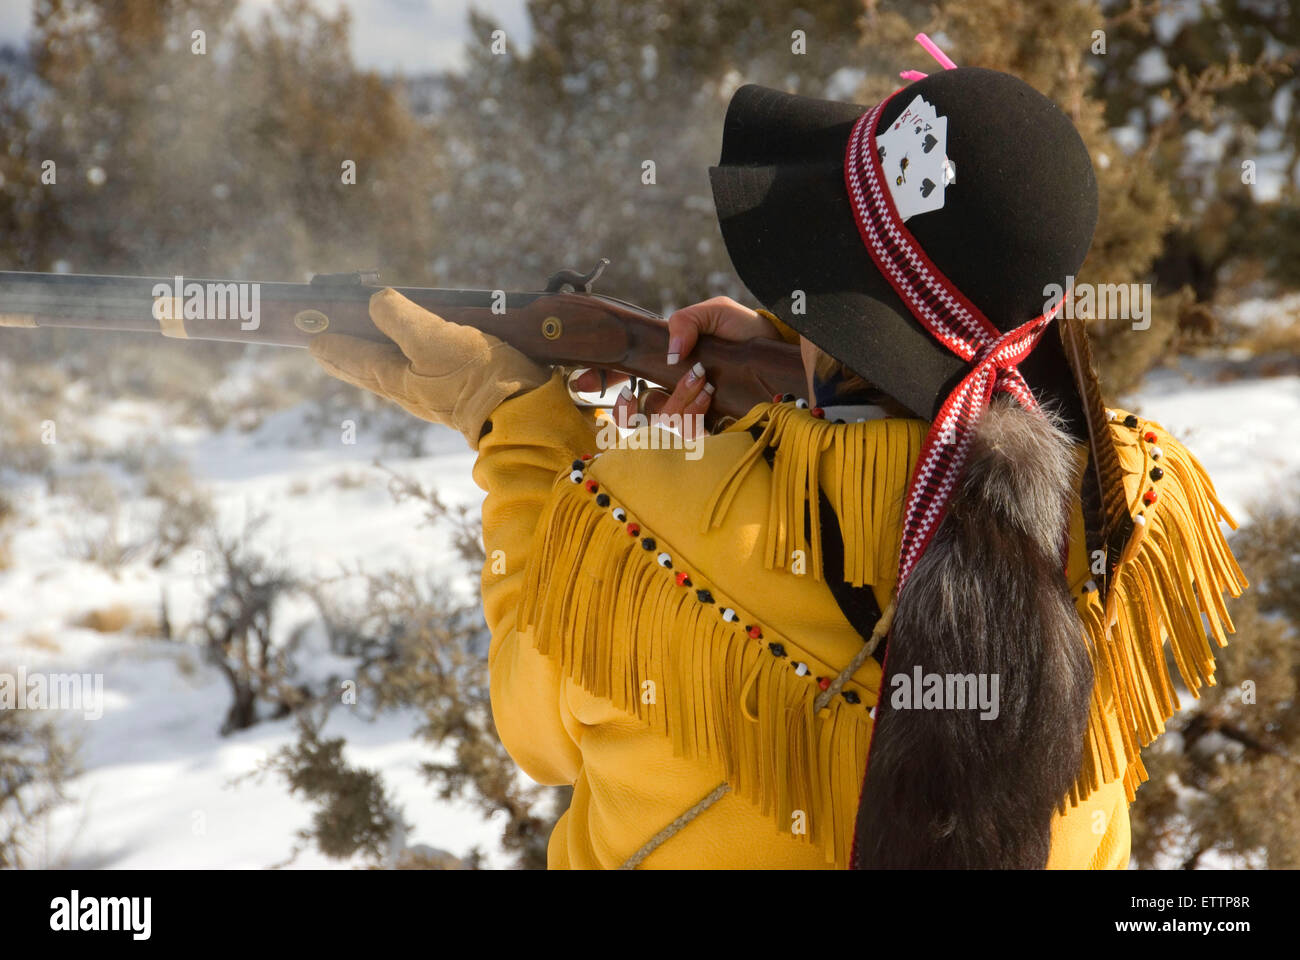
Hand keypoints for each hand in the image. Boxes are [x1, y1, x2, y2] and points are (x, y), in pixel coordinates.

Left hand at [309, 287, 549, 448]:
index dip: (332, 345)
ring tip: (363, 351)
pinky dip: (403, 365)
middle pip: (368, 371)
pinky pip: (418, 376)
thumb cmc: (476, 375)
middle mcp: (408, 392)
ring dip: (372, 361)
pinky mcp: (457, 396)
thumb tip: (374, 302)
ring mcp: (432, 396)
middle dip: (346, 357)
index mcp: (395, 379)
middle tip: (324, 350)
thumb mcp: (434, 338)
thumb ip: (400, 318)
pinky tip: (414, 361)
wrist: (521, 413)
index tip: (310, 338)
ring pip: (392, 374)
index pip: (352, 358)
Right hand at [570, 296, 780, 423]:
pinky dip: (694, 413)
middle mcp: (673, 391)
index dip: (599, 382)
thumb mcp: (714, 313)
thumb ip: (686, 321)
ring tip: (701, 380)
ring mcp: (691, 411)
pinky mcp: (712, 427)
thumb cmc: (744, 331)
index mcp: (665, 364)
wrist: (781, 350)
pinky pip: (689, 433)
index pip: (624, 376)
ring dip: (675, 402)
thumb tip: (669, 354)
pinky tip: (710, 394)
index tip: (580, 383)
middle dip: (626, 410)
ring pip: (662, 423)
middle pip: (633, 415)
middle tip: (638, 394)